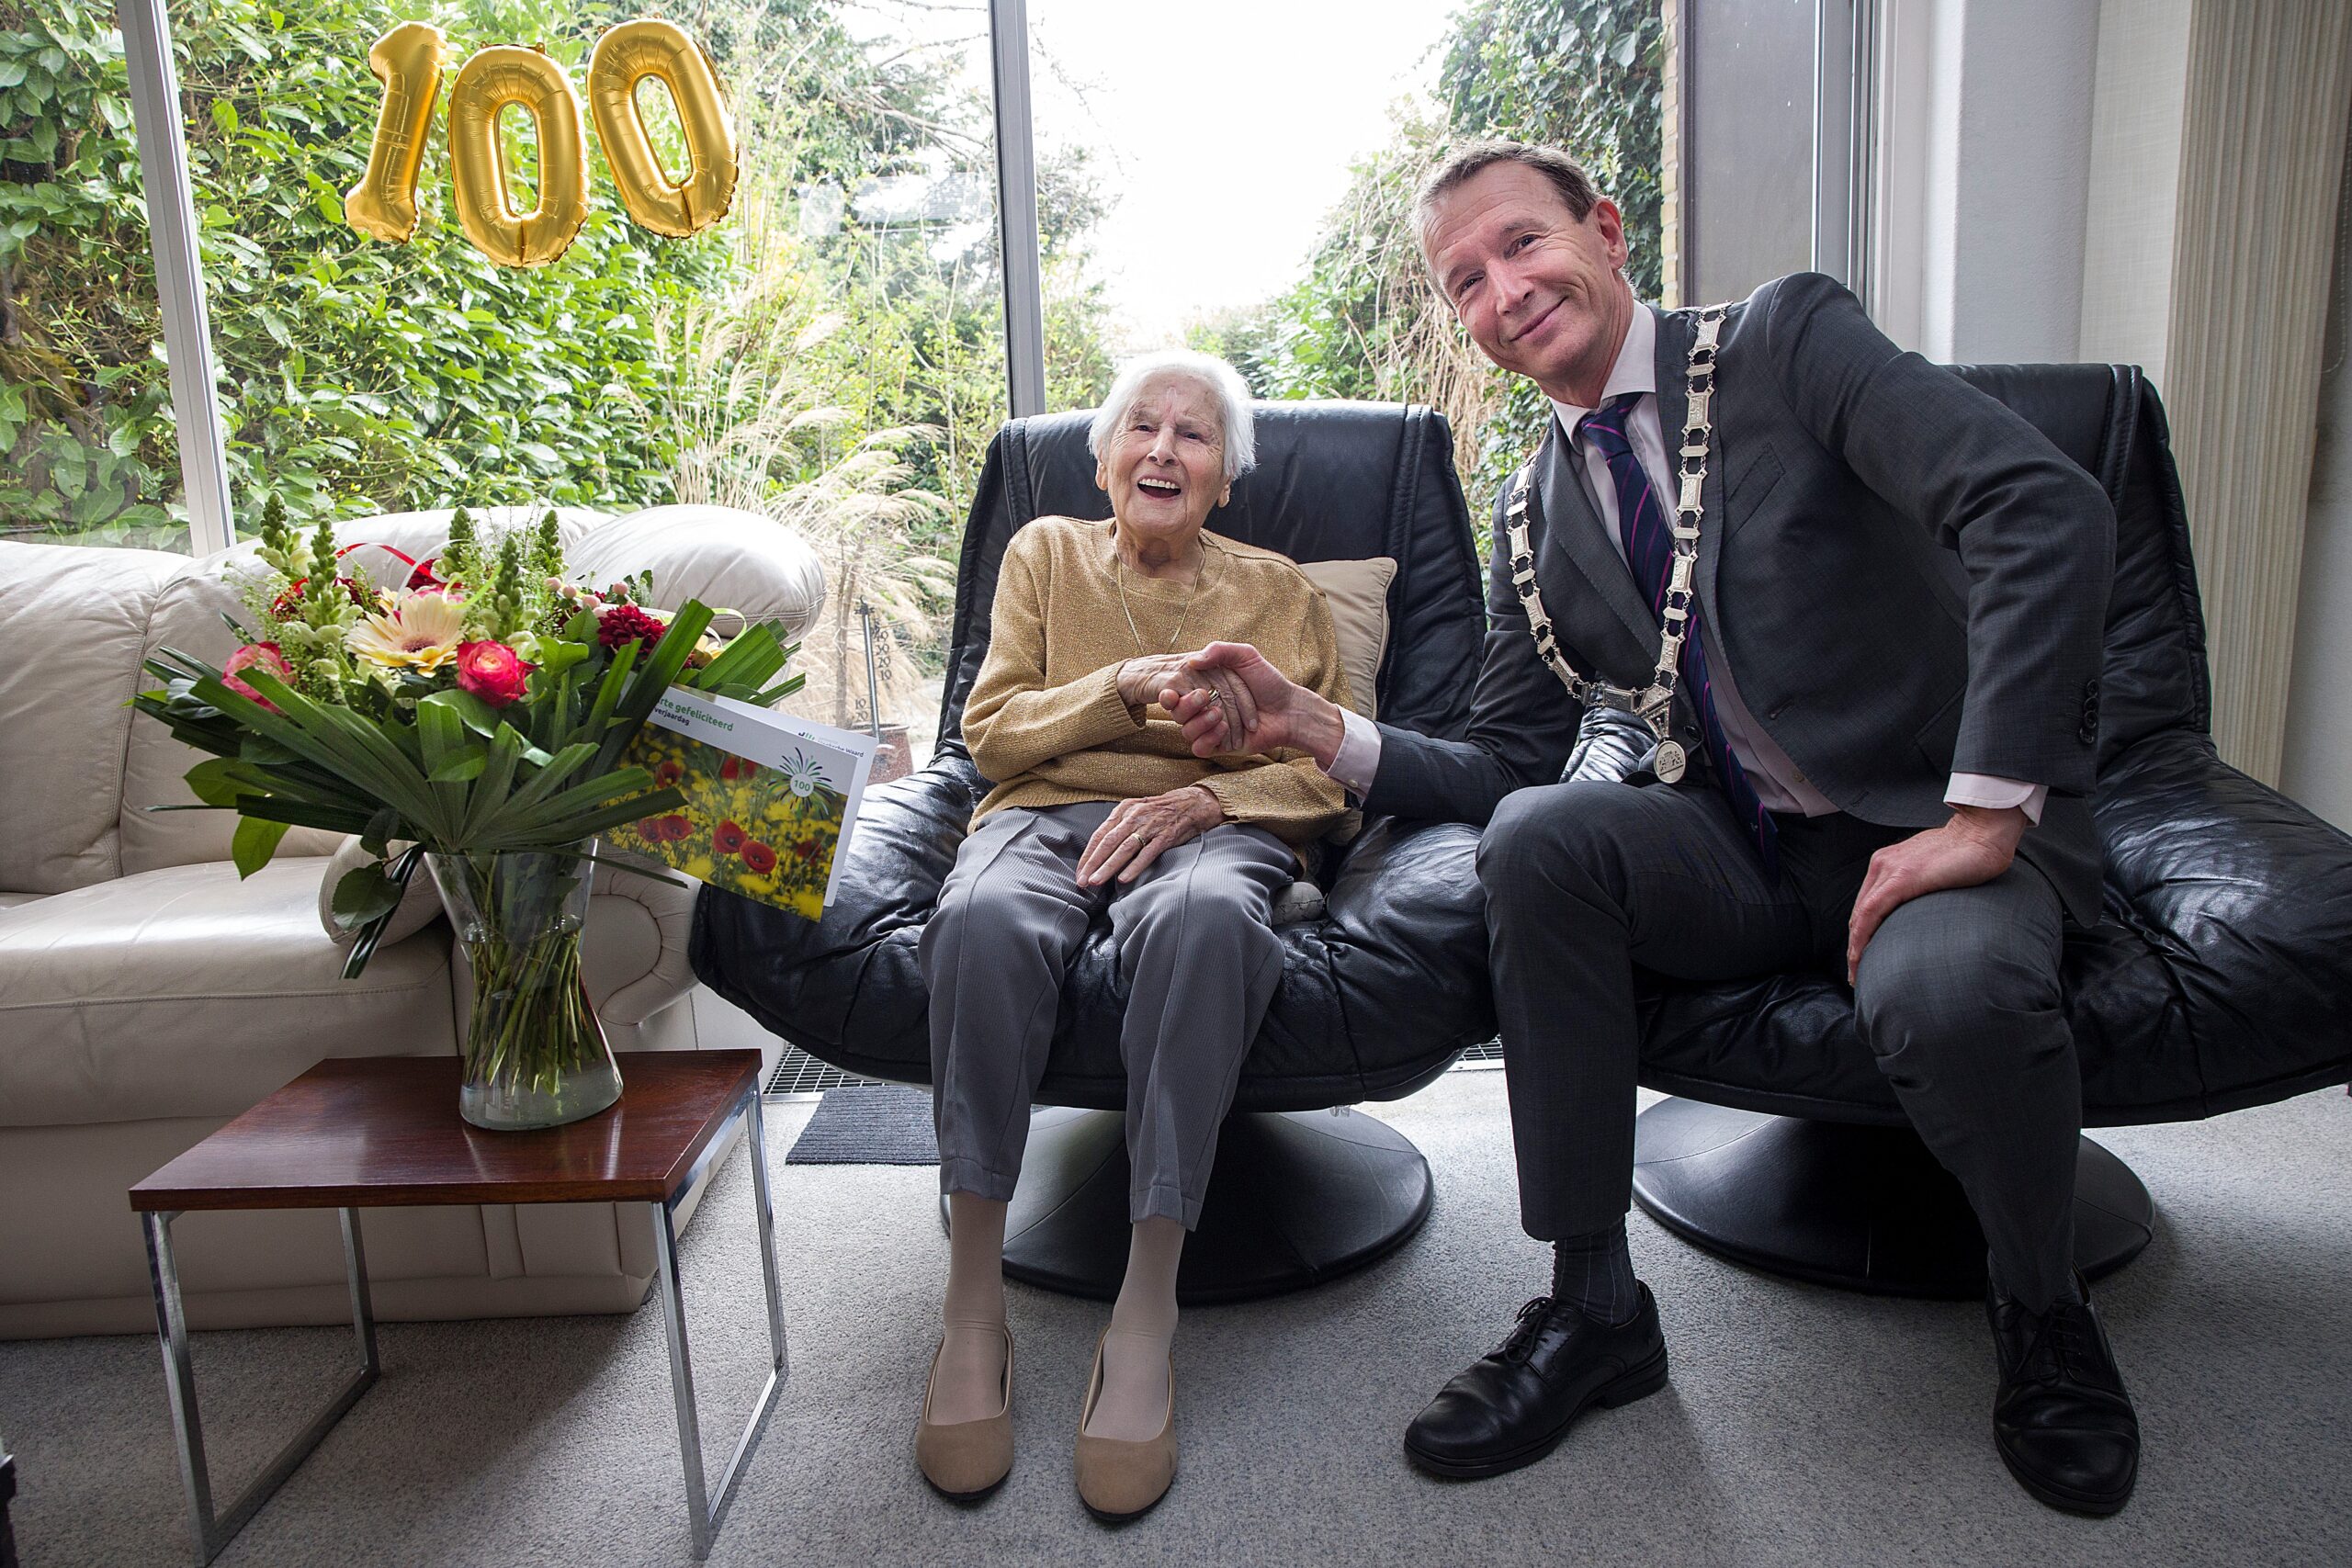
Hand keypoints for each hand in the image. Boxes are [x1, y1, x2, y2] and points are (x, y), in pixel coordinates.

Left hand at [1076, 785, 1224, 886]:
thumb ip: (1119, 827)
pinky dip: (1134, 866)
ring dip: (1108, 866)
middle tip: (1082, 881)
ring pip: (1124, 848)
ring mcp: (1150, 826)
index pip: (1100, 835)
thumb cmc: (1161, 811)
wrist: (1193, 803)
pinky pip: (1147, 853)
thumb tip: (1100, 850)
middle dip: (1093, 863)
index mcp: (1123, 810)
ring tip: (1096, 881)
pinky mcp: (1165, 836)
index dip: (1088, 855)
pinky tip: (1124, 879)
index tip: (1079, 872)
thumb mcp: (1136, 811)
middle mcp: (1134, 816)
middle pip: (1108, 842)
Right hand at [1165, 641, 1344, 765]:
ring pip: (1187, 732)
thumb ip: (1219, 651)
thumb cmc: (1268, 681)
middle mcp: (1205, 708)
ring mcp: (1212, 728)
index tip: (1168, 692)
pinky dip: (1208, 738)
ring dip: (1199, 722)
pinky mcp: (1220, 745)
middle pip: (1178, 713)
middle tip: (1203, 697)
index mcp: (1205, 687)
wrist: (1289, 709)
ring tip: (1219, 714)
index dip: (1168, 695)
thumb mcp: (1245, 656)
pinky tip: (1224, 728)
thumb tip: (1191, 661)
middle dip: (1186, 706)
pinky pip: (1200, 748)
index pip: (1177, 693)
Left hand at [1845, 805, 2027, 982]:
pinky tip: (1861, 957)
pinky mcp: (1901, 878)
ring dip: (1856, 948)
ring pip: (1860, 915)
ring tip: (1857, 974)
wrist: (1984, 832)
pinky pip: (1871, 912)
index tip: (1862, 956)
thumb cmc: (1969, 852)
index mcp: (1888, 862)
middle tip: (1857, 974)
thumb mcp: (1934, 870)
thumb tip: (1923, 907)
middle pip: (1859, 912)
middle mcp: (1882, 864)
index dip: (1861, 932)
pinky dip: (1862, 937)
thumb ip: (1922, 885)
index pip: (1866, 904)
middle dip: (1856, 945)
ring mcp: (1889, 869)